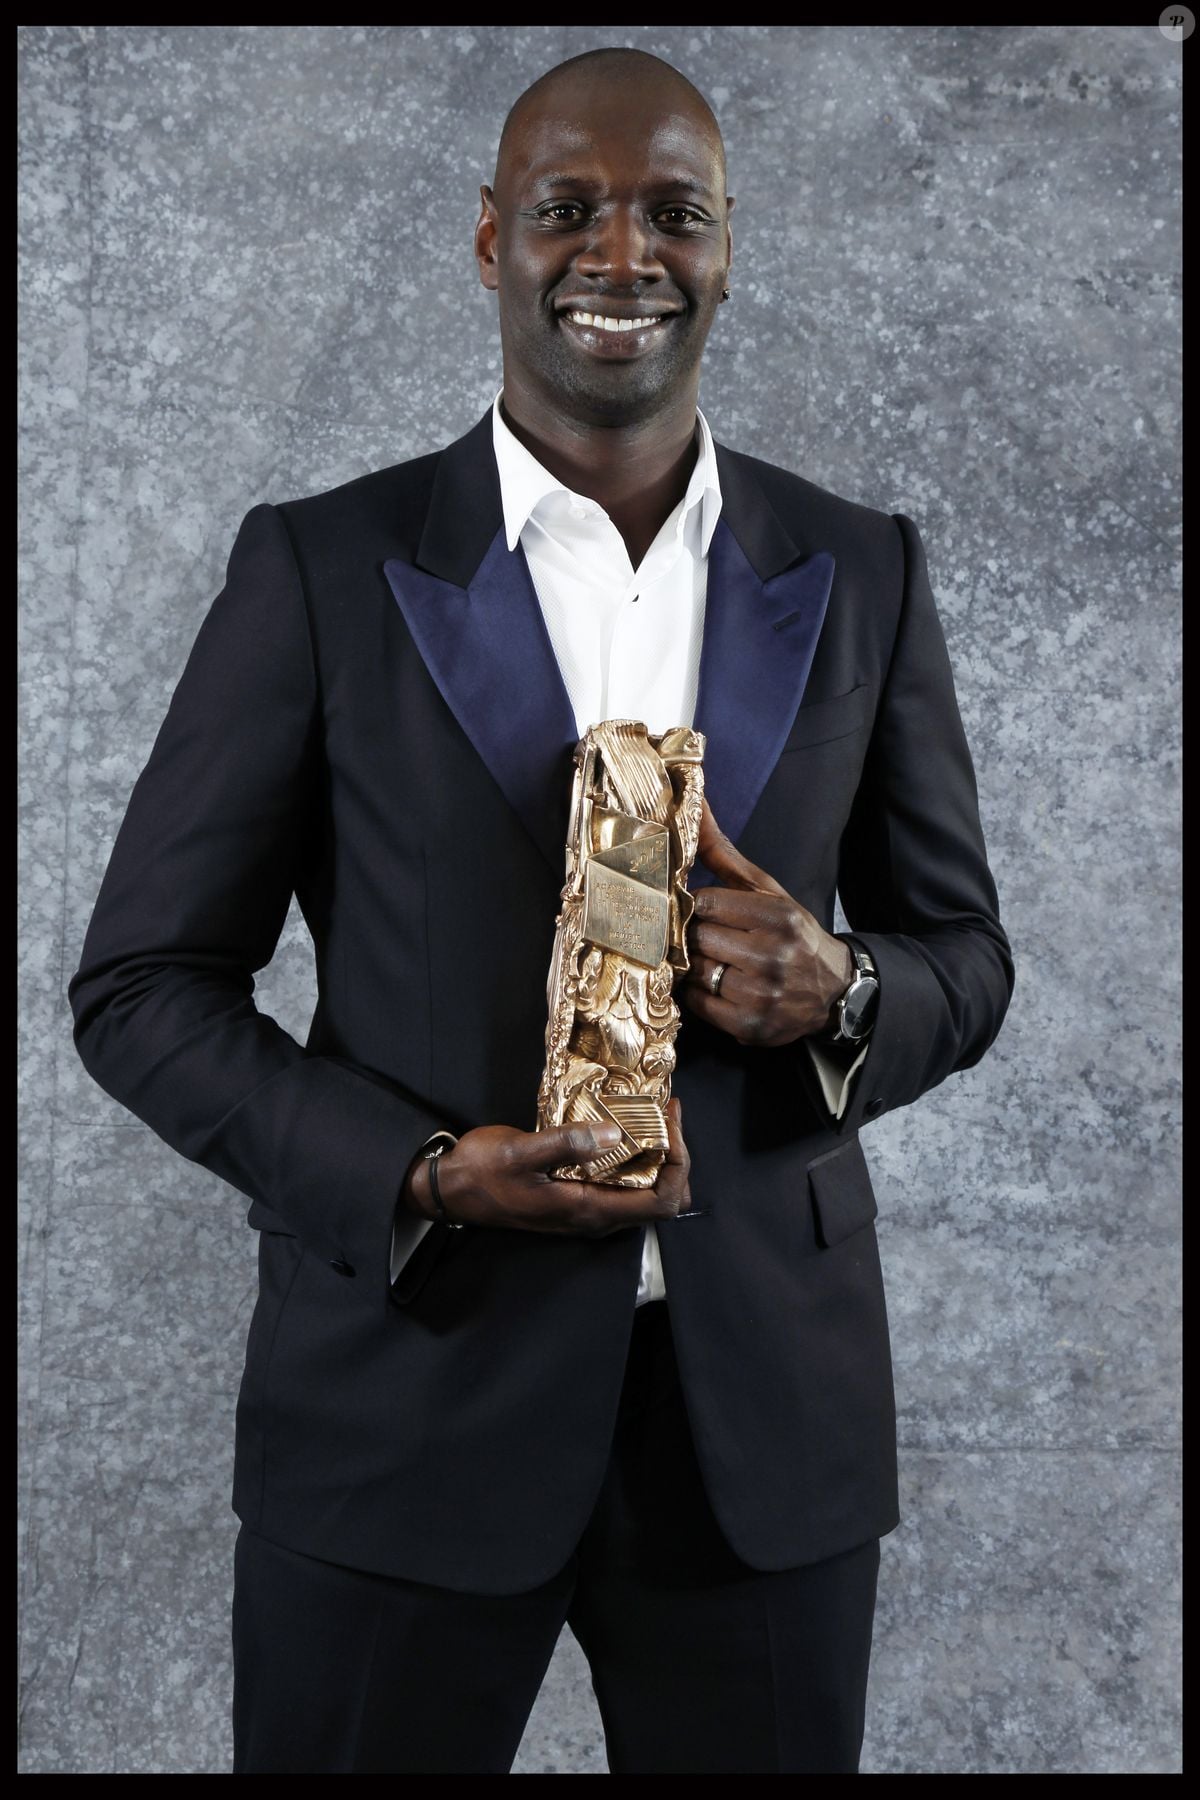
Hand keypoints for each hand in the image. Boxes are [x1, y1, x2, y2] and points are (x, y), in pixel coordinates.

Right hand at [402, 1098, 690, 1234]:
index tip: (670, 1122)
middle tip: (667, 1115)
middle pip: (662, 1200)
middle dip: (675, 1158)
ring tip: (652, 1116)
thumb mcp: (521, 1153)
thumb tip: (615, 1134)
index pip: (661, 1201)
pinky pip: (623, 1185)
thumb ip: (567, 1145)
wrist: (449, 1190)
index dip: (678, 1163)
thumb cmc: (482, 1172)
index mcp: (589, 1211)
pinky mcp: (577, 1200)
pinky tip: (624, 1128)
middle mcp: (595, 1218)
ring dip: (657, 1158)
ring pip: (645, 1194)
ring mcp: (587, 1212)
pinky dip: (636, 1159)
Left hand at [681, 797, 853, 1046]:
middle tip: (707, 937)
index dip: (696, 907)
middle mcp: (772, 955)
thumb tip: (694, 806)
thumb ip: (722, 853)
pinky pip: (698, 1004)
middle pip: (698, 938)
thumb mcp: (767, 892)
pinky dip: (700, 995)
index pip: (706, 903)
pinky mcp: (750, 1026)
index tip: (701, 910)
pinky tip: (720, 986)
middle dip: (696, 936)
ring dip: (697, 966)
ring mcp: (761, 994)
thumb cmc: (792, 934)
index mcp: (778, 917)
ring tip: (717, 961)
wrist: (834, 990)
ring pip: (696, 971)